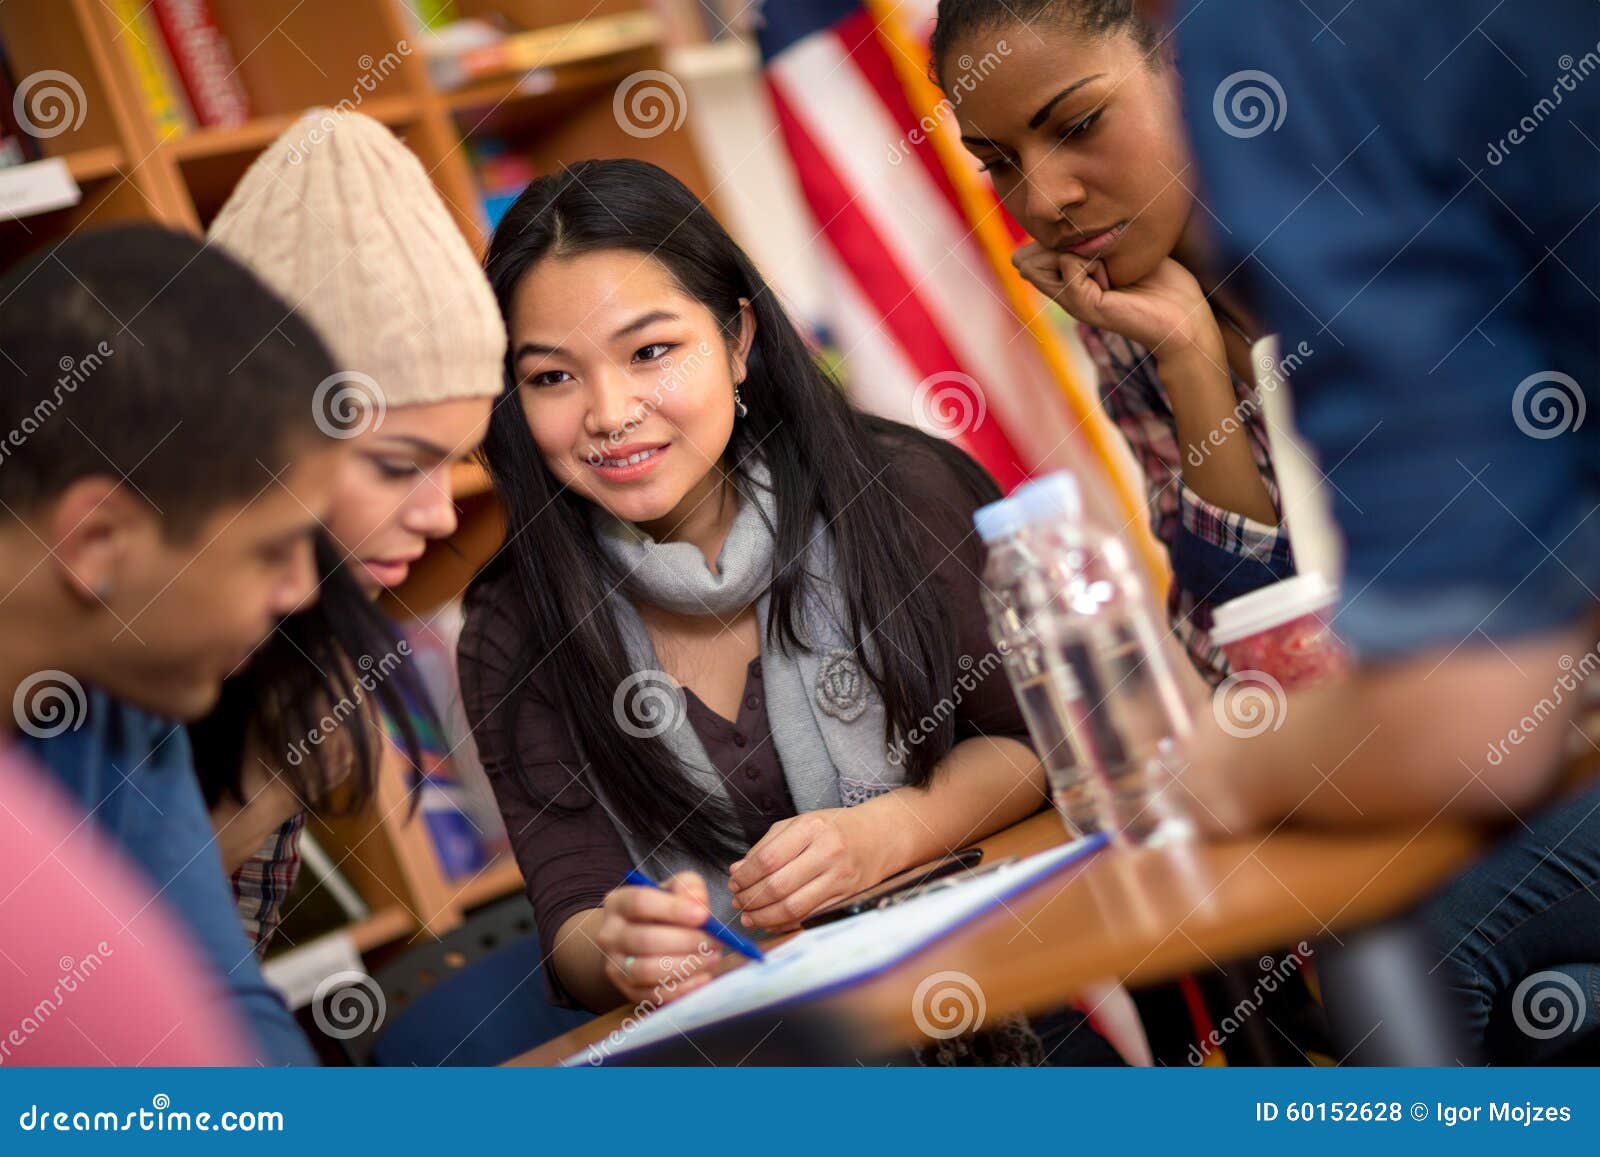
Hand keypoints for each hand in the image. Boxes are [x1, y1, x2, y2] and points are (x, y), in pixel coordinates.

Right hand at [594, 871, 721, 1006]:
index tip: (703, 915)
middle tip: (715, 941)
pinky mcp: (627, 990)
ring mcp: (615, 965)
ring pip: (647, 971)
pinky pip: (654, 994)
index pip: (640, 903)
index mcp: (618, 902)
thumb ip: (688, 888)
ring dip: (686, 966)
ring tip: (711, 958)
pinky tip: (703, 977)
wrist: (637, 939)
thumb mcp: (673, 889)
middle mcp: (610, 935)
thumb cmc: (662, 911)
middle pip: (646, 940)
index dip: (673, 909)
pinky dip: (682, 988)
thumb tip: (699, 905)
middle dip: (687, 942)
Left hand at [727, 807, 895, 931]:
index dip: (745, 877)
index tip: (734, 883)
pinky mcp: (845, 897)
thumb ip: (765, 847)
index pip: (768, 859)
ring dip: (764, 917)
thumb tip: (737, 871)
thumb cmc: (832, 829)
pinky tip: (771, 921)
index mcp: (811, 829)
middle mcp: (828, 853)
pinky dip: (785, 923)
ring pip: (793, 907)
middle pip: (778, 886)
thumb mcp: (798, 825)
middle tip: (738, 902)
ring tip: (749, 916)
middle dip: (751, 899)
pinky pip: (808, 917)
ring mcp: (839, 878)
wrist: (877, 837)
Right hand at [1012, 242, 1223, 361]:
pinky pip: (1069, 266)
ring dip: (1072, 249)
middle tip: (1096, 249)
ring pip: (1043, 263)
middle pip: (1027, 261)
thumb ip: (1092, 242)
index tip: (1086, 236)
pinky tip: (1110, 274)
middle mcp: (1067, 294)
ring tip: (1105, 261)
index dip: (1046, 238)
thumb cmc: (1164, 282)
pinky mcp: (1087, 307)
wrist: (1186, 317)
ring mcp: (1074, 303)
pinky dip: (1089, 259)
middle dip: (1051, 243)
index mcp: (1071, 282)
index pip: (1030, 254)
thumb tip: (1069, 228)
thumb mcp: (1121, 251)